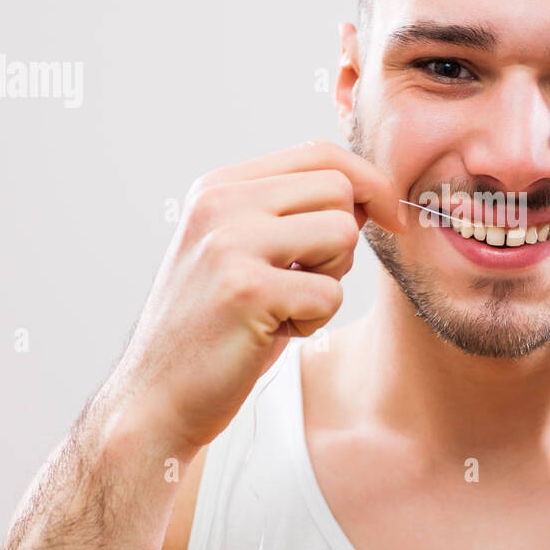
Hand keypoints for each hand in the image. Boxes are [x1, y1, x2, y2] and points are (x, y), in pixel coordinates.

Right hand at [100, 140, 405, 452]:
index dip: (369, 181)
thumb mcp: (248, 253)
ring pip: (342, 235)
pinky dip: (314, 321)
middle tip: (305, 280)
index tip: (391, 217)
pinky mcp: (247, 290)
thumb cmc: (217, 328)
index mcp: (219, 187)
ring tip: (284, 306)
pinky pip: (331, 292)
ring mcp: (230, 243)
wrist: (158, 396)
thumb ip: (297, 215)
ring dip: (330, 281)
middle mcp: (220, 204)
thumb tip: (372, 194)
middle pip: (339, 190)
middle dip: (344, 241)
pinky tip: (272, 333)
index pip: (319, 153)